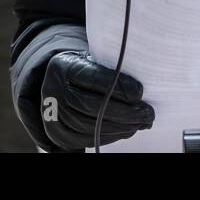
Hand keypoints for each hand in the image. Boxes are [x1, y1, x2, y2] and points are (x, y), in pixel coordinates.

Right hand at [40, 51, 154, 149]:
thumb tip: (139, 91)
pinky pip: (85, 139)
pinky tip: (127, 130)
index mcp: (63, 67)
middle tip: (148, 113)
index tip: (140, 92)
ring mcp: (51, 114)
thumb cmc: (85, 70)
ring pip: (88, 126)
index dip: (117, 87)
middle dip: (124, 112)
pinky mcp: (57, 132)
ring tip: (142, 123)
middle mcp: (52, 90)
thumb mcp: (93, 60)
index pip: (92, 78)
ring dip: (120, 127)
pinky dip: (109, 136)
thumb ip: (110, 70)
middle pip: (91, 106)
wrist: (59, 83)